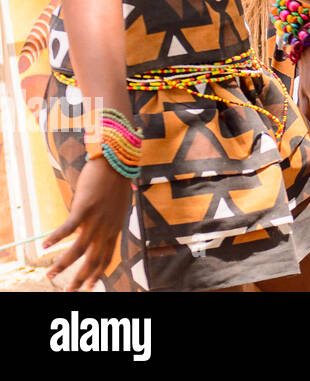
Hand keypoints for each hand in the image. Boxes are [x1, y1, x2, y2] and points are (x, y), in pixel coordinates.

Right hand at [44, 156, 132, 290]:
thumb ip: (108, 222)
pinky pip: (68, 228)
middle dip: (80, 278)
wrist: (118, 162)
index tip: (89, 287)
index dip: (97, 274)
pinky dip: (56, 238)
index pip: (107, 257)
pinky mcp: (84, 208)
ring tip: (50, 275)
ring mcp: (96, 219)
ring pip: (78, 249)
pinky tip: (45, 246)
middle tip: (69, 292)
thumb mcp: (117, 207)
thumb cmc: (116, 183)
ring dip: (63, 264)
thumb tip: (94, 230)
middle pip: (92, 260)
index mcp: (115, 228)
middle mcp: (107, 228)